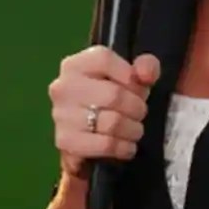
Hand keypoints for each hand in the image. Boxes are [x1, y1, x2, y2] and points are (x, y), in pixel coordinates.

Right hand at [48, 46, 161, 179]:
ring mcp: (62, 114)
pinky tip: (127, 146)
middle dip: (137, 107)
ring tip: (135, 130)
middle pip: (114, 95)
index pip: (105, 60)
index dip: (130, 76)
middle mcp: (64, 86)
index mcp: (76, 64)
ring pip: (112, 122)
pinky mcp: (66, 141)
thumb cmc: (110, 97)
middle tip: (139, 114)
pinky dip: (123, 147)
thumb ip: (146, 66)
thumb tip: (146, 75)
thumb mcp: (130, 76)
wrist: (87, 133)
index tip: (137, 89)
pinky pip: (106, 144)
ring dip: (133, 129)